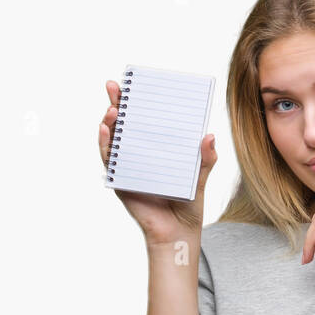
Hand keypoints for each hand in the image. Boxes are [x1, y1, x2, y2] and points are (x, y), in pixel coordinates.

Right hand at [99, 79, 217, 245]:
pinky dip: (105, 145)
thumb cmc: (189, 204)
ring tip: (112, 110)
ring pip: (114, 138)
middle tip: (115, 86)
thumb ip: (206, 158)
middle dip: (117, 102)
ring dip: (109, 122)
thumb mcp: (201, 177)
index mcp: (159, 146)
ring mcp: (128, 166)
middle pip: (125, 123)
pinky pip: (109, 160)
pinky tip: (106, 130)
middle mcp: (141, 152)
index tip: (135, 81)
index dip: (139, 100)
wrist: (179, 233)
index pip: (146, 118)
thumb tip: (210, 136)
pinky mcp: (121, 181)